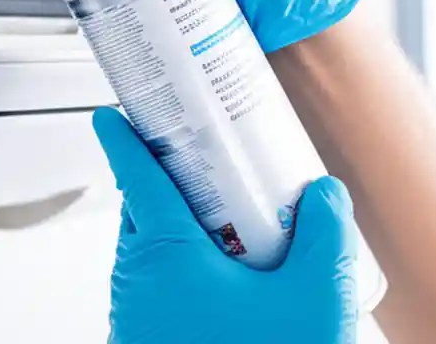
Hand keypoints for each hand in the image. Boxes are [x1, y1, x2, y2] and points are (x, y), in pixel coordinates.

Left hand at [93, 107, 358, 343]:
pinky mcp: (141, 340)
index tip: (110, 114)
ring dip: (173, 233)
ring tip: (225, 230)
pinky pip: (151, 291)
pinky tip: (220, 284)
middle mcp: (136, 280)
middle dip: (164, 185)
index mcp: (164, 253)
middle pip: (140, 212)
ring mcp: (133, 315)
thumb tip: (322, 192)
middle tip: (202, 169)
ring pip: (145, 255)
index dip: (123, 140)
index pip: (135, 177)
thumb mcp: (314, 298)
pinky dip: (175, 274)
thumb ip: (325, 235)